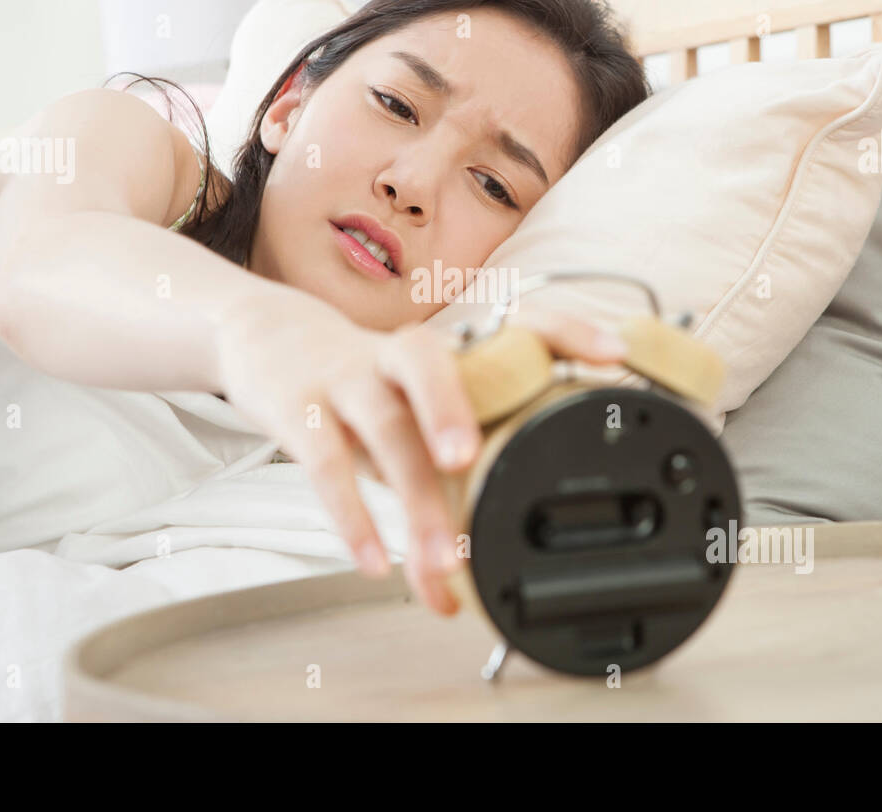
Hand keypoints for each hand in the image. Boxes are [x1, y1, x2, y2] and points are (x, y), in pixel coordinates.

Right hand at [213, 289, 630, 615]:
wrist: (266, 339)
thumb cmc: (361, 380)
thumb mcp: (413, 400)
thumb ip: (453, 455)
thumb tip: (499, 538)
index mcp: (442, 348)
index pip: (509, 321)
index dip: (565, 332)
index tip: (615, 354)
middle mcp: (396, 358)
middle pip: (427, 367)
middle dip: (452, 409)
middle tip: (473, 459)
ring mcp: (344, 381)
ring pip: (383, 430)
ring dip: (414, 499)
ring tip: (443, 561)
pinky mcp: (298, 414)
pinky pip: (326, 467)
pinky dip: (351, 518)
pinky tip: (374, 561)